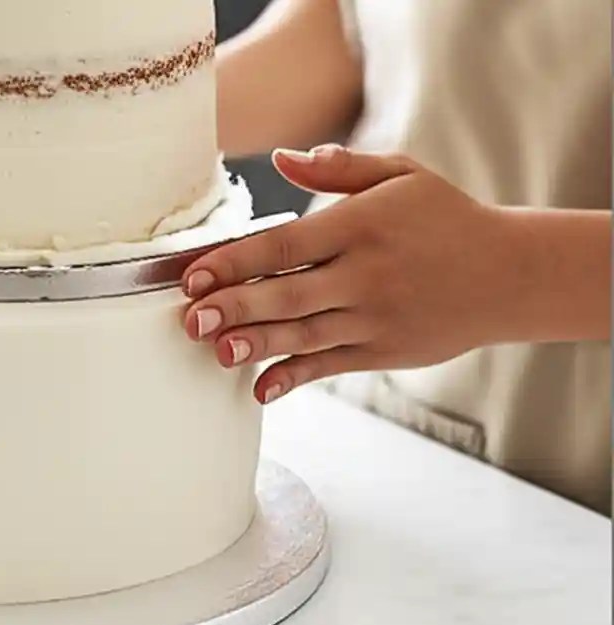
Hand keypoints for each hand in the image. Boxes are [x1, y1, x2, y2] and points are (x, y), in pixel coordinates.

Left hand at [181, 144, 524, 403]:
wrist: (509, 274)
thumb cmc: (443, 219)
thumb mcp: (401, 176)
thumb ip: (338, 168)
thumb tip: (279, 158)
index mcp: (362, 226)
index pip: (285, 243)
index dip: (236, 260)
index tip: (194, 275)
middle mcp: (366, 274)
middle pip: (289, 293)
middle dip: (237, 307)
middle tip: (191, 319)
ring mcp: (375, 317)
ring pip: (305, 334)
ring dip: (257, 344)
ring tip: (215, 351)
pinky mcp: (384, 351)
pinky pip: (330, 366)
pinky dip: (294, 378)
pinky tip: (260, 388)